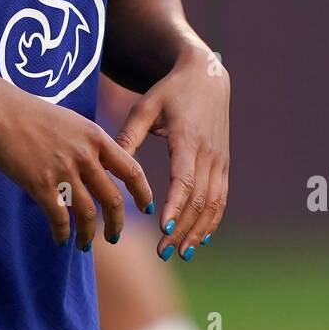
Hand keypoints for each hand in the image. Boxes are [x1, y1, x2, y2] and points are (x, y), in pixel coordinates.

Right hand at [0, 80, 152, 248]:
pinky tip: (61, 239)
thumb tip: (101, 168)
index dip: (143, 193)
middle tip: (114, 236)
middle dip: (116, 223)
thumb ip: (89, 145)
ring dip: (88, 234)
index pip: (132, 170)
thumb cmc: (32, 114)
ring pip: (87, 213)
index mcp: (96, 138)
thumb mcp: (72, 122)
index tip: (145, 208)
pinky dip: (62, 233)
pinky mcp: (40, 183)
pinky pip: (59, 217)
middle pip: (113, 199)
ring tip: (85, 244)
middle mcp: (85, 155)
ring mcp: (63, 170)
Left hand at [114, 46, 229, 260]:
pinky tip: (199, 238)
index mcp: (187, 139)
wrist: (207, 76)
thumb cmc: (169, 91)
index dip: (175, 206)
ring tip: (181, 253)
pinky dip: (212, 220)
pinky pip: (221, 197)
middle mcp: (208, 153)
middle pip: (199, 199)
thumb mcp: (144, 107)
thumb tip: (104, 164)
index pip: (184, 180)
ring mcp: (219, 160)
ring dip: (198, 230)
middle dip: (182, 228)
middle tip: (163, 252)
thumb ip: (127, 136)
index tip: (163, 229)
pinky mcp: (223, 164)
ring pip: (213, 203)